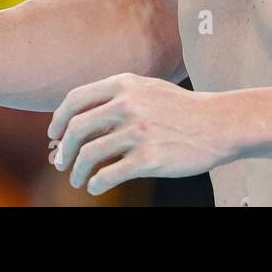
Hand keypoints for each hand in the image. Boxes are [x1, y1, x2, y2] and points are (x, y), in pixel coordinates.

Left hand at [48, 73, 234, 195]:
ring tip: (78, 180)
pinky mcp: (149, 158)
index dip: (58, 119)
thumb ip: (116, 98)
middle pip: (76, 128)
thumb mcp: (147, 90)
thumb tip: (79, 119)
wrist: (218, 124)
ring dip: (77, 171)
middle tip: (61, 163)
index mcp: (124, 85)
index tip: (54, 135)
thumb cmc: (180, 109)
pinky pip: (108, 174)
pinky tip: (96, 186)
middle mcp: (128, 105)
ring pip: (88, 154)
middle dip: (63, 150)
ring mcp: (138, 132)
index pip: (75, 100)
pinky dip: (95, 184)